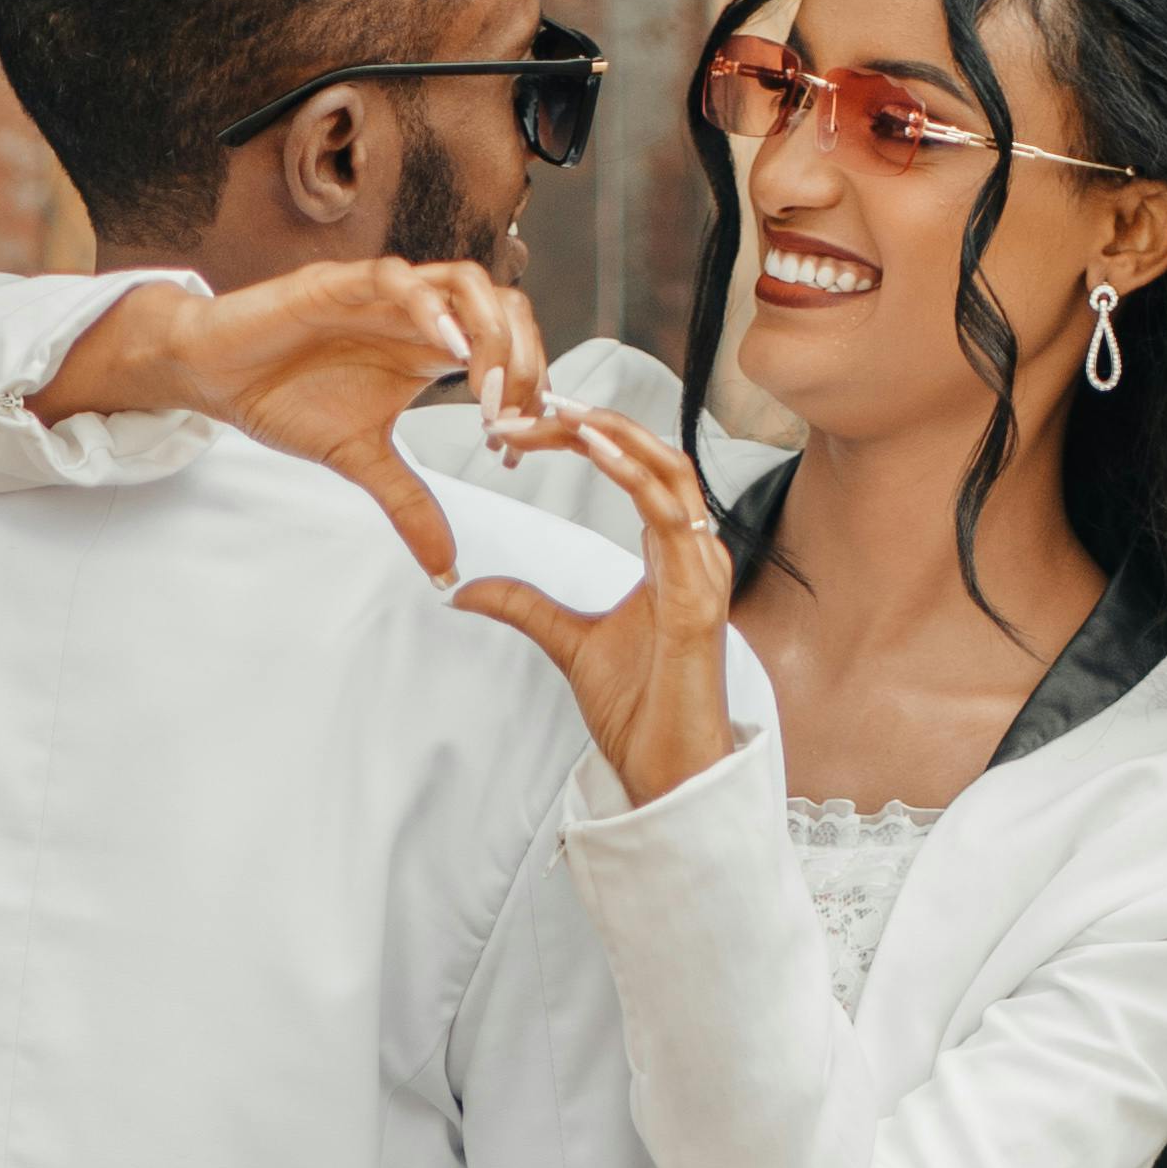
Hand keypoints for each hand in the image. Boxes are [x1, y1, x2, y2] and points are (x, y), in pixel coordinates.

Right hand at [50, 257, 546, 577]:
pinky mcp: (338, 283)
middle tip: (508, 420)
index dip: (527, 390)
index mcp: (431, 347)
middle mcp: (418, 314)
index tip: (511, 444)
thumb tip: (445, 570)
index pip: (510, 346)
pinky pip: (396, 278)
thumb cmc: (285, 398)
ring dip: (489, 333)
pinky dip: (429, 307)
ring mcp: (382, 294)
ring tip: (485, 389)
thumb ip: (408, 504)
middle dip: (524, 361)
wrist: (214, 374)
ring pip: (465, 283)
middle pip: (505, 309)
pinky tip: (445, 349)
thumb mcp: (360, 461)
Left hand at [451, 400, 743, 802]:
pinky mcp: (698, 600)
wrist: (668, 771)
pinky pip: (670, 521)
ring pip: (668, 475)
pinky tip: (596, 452)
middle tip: (538, 396)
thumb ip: (524, 606)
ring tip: (564, 409)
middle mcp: (693, 552)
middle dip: (596, 423)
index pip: (636, 470)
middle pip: (651, 458)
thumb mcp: (566, 643)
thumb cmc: (639, 709)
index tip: (534, 418)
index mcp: (670, 554)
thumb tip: (465, 588)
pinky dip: (634, 478)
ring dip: (614, 438)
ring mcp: (701, 573)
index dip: (589, 438)